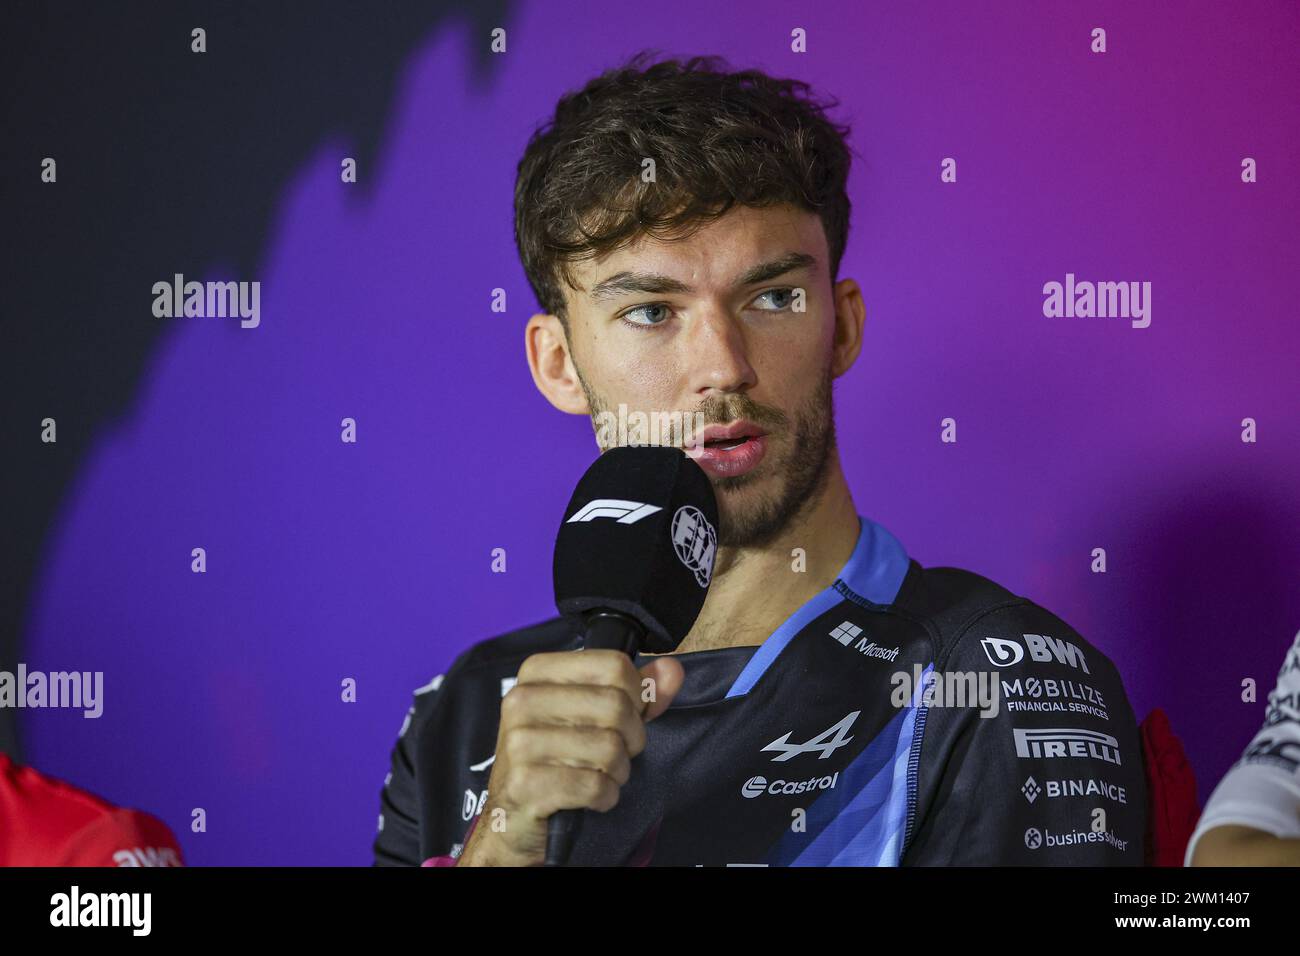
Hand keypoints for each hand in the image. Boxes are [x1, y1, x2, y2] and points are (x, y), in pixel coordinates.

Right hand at [456, 649, 683, 865]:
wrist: (514, 817)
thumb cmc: (557, 759)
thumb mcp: (593, 716)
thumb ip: (638, 692)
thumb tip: (672, 670)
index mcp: (536, 673)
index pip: (614, 665)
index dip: (636, 696)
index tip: (627, 716)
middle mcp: (521, 700)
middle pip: (615, 706)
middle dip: (631, 738)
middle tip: (617, 753)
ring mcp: (519, 743)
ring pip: (609, 748)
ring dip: (618, 771)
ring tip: (601, 775)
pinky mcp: (525, 784)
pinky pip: (595, 786)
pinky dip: (605, 796)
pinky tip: (591, 796)